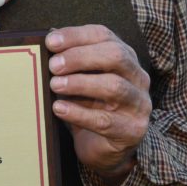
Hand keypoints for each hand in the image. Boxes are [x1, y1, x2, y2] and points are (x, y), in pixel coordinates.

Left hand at [46, 25, 150, 185]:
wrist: (104, 149)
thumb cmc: (89, 107)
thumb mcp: (78, 80)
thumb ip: (68, 61)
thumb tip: (48, 38)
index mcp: (124, 57)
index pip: (104, 36)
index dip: (77, 36)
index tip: (50, 41)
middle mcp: (137, 77)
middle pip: (115, 56)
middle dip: (80, 57)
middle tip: (53, 65)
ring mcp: (138, 104)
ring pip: (114, 86)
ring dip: (80, 83)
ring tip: (54, 85)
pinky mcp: (132, 131)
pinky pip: (105, 120)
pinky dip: (79, 113)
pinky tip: (59, 108)